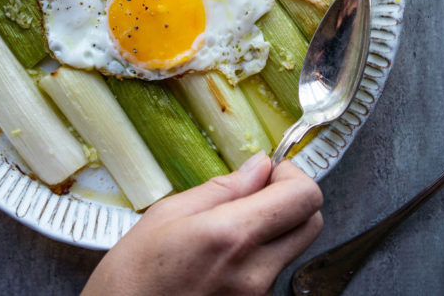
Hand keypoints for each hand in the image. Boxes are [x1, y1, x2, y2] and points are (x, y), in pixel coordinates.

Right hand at [81, 153, 323, 295]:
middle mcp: (254, 271)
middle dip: (292, 199)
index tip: (270, 172)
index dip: (292, 176)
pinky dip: (260, 256)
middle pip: (312, 222)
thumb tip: (259, 166)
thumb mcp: (166, 215)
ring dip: (275, 229)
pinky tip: (223, 257)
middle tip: (258, 193)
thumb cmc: (130, 278)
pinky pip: (273, 273)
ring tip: (230, 229)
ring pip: (293, 248)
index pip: (304, 197)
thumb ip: (222, 188)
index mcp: (231, 236)